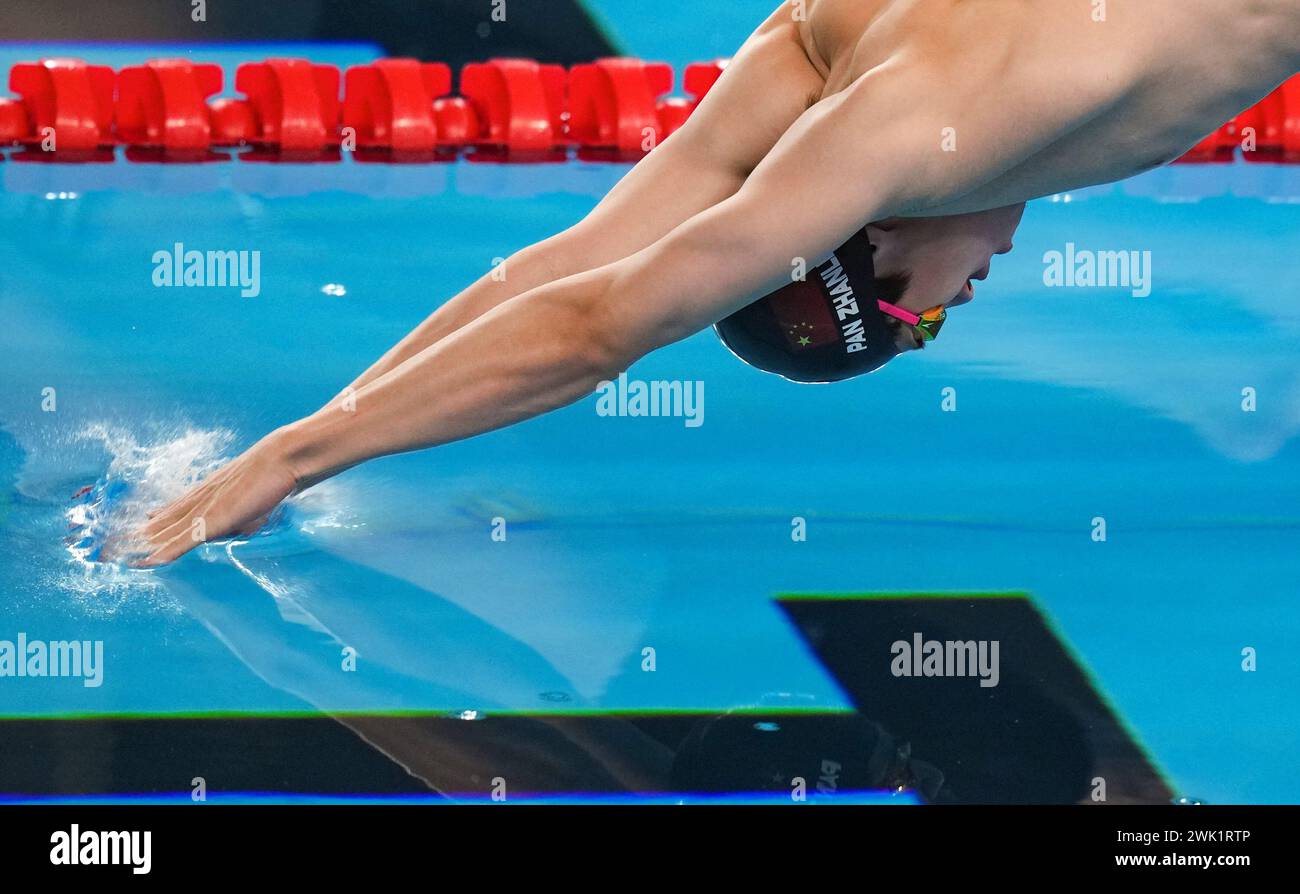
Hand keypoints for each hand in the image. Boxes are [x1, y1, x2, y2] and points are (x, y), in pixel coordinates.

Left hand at [120, 429, 301, 566]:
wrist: (281, 459)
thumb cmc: (273, 477)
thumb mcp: (253, 501)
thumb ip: (241, 516)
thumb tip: (243, 526)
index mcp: (203, 496)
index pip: (168, 514)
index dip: (147, 524)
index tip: (129, 532)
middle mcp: (196, 502)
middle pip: (155, 525)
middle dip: (130, 539)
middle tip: (104, 550)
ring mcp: (202, 511)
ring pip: (160, 534)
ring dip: (135, 548)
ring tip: (110, 558)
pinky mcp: (212, 521)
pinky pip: (181, 541)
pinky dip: (162, 553)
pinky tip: (145, 563)